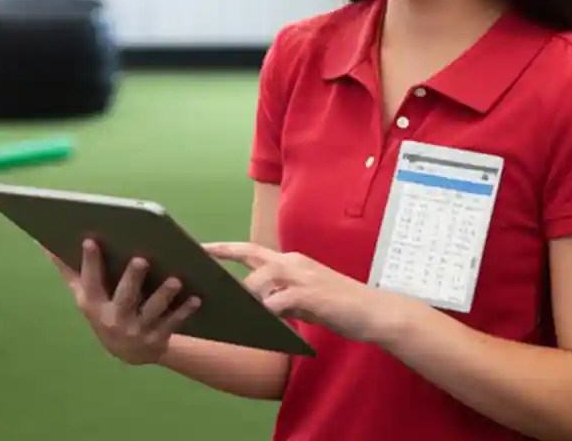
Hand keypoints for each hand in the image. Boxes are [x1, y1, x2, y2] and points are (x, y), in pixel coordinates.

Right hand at [46, 239, 200, 365]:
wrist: (128, 353)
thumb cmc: (103, 312)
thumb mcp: (84, 297)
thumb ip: (67, 270)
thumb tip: (41, 242)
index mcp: (93, 305)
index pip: (90, 281)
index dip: (90, 262)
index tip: (91, 240)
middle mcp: (113, 319)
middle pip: (124, 297)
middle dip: (132, 279)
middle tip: (142, 259)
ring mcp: (136, 330)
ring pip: (152, 311)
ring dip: (164, 296)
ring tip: (175, 280)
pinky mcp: (157, 338)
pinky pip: (173, 323)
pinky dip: (184, 311)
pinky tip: (196, 297)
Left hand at [203, 242, 416, 345]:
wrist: (375, 312)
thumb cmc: (339, 307)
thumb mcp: (304, 300)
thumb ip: (280, 298)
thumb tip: (254, 306)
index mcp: (291, 262)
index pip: (251, 250)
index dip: (224, 248)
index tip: (200, 248)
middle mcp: (293, 263)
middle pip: (250, 254)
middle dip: (222, 256)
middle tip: (195, 264)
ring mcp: (302, 277)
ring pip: (260, 279)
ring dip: (244, 295)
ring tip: (226, 309)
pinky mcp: (311, 295)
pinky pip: (278, 301)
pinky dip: (265, 311)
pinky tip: (256, 322)